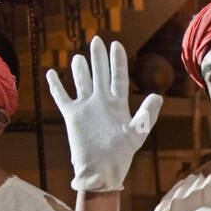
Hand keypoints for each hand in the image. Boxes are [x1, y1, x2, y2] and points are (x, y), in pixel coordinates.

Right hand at [46, 36, 163, 192]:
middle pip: (100, 74)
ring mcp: (87, 108)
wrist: (101, 171)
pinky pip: (62, 97)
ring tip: (78, 57)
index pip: (118, 77)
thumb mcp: (137, 134)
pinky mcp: (73, 116)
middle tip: (96, 40)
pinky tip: (52, 73)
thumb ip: (146, 115)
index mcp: (118, 105)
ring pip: (82, 83)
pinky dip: (57, 85)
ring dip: (80, 70)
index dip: (117, 61)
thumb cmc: (121, 156)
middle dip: (99, 58)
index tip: (117, 44)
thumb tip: (158, 96)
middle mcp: (102, 103)